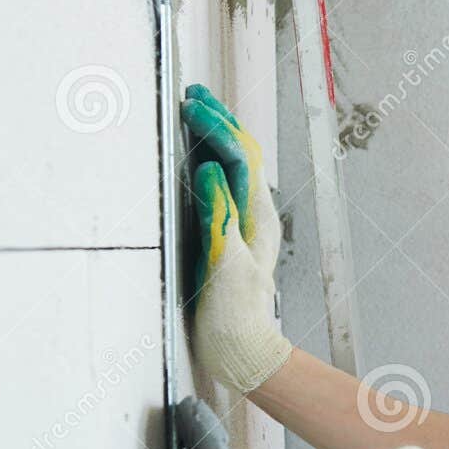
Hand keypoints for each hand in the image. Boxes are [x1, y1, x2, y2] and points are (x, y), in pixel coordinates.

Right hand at [181, 84, 292, 391]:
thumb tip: (211, 166)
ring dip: (214, 137)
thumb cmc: (236, 318)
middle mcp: (253, 215)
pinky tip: (192, 157)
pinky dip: (205, 163)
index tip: (191, 104)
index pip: (240, 157)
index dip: (217, 127)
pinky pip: (219, 188)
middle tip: (194, 94)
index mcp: (257, 217)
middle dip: (219, 121)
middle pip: (240, 156)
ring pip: (232, 168)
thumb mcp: (226, 265)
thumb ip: (219, 215)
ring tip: (195, 112)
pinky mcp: (227, 237)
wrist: (244, 354)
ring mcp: (242, 225)